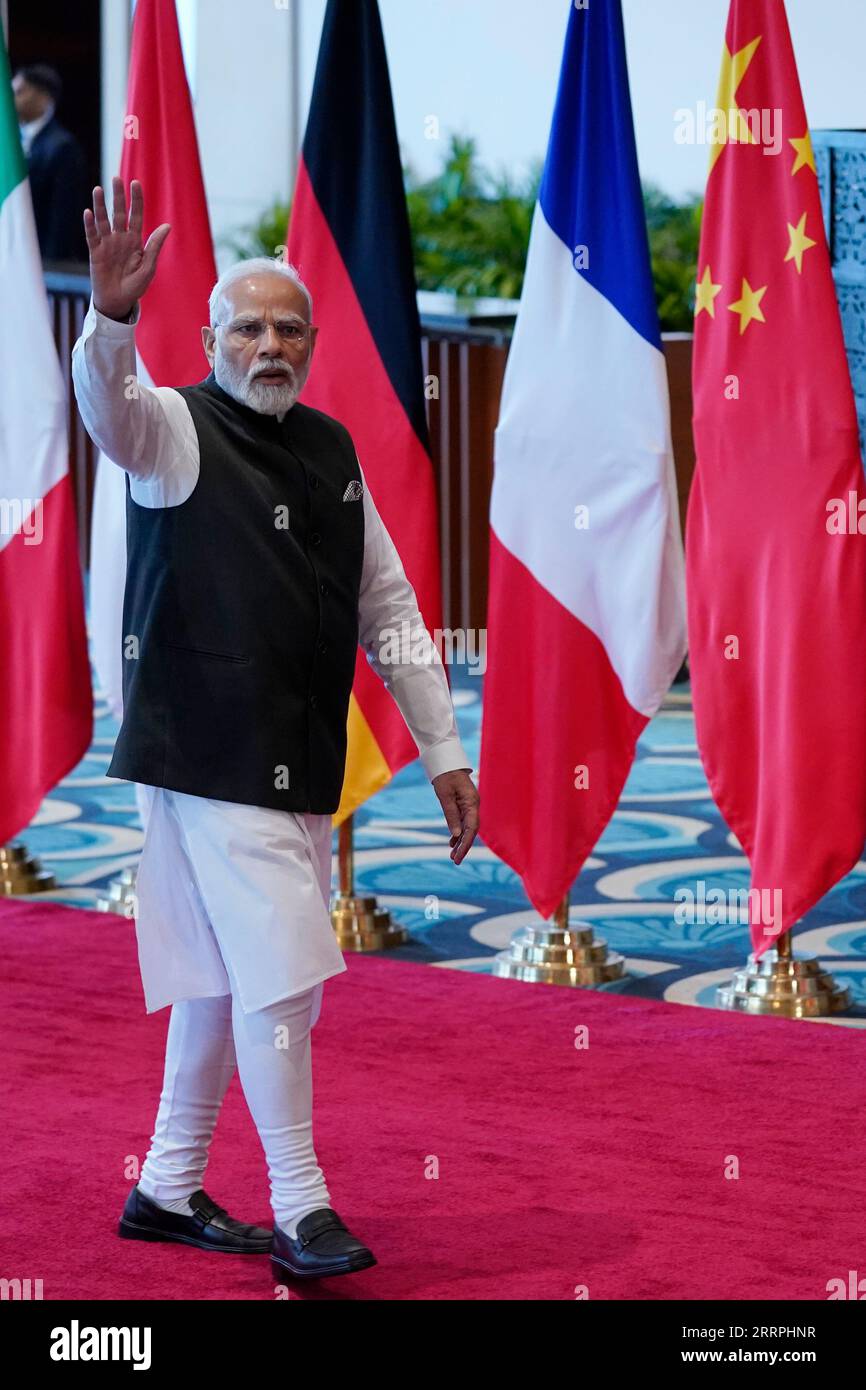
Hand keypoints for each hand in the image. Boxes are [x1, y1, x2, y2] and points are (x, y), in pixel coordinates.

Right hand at [83, 177, 170, 320]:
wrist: (118, 302)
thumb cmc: (135, 286)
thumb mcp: (148, 267)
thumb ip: (154, 246)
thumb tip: (167, 226)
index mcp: (135, 241)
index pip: (136, 216)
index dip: (136, 200)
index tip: (136, 183)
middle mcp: (120, 239)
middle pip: (119, 213)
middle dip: (118, 196)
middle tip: (117, 178)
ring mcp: (107, 244)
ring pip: (103, 221)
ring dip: (101, 205)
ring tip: (98, 189)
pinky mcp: (95, 252)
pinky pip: (92, 236)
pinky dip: (90, 224)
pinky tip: (88, 212)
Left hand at [432, 769, 479, 864]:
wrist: (446, 761)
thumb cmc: (445, 776)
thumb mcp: (445, 795)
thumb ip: (451, 814)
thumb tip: (455, 835)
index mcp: (472, 803)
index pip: (471, 828)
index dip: (465, 843)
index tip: (458, 856)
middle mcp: (473, 805)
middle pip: (471, 830)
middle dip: (464, 846)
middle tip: (455, 861)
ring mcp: (469, 805)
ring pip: (467, 828)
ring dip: (460, 842)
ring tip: (453, 856)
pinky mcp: (464, 805)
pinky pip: (463, 822)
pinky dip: (458, 833)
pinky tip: (452, 843)